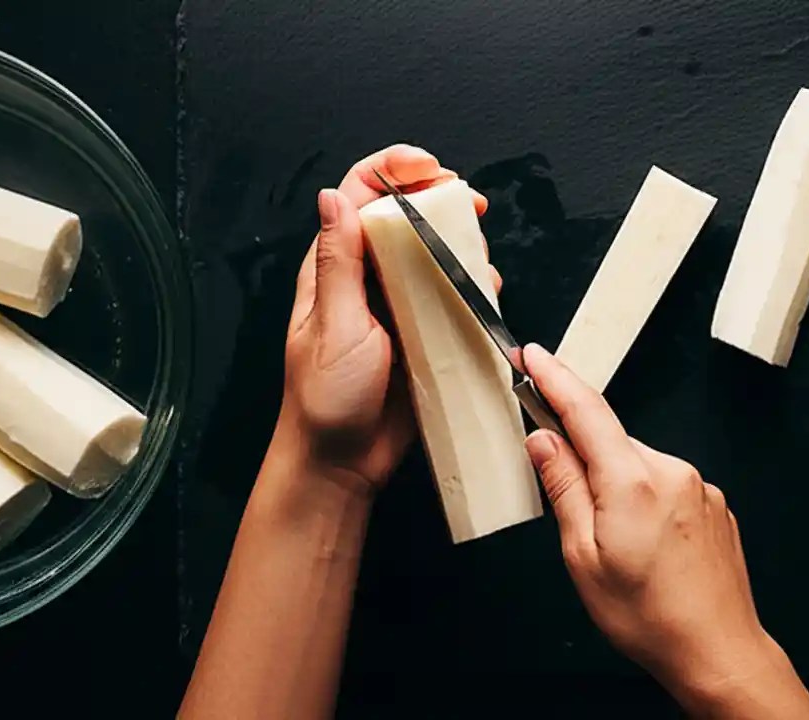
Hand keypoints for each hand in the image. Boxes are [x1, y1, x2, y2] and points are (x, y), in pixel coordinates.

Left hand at [275, 144, 493, 492]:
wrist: (340, 464)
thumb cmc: (324, 400)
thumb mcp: (333, 325)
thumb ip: (339, 261)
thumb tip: (336, 197)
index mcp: (335, 266)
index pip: (361, 192)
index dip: (396, 168)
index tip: (432, 170)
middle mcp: (366, 278)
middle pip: (405, 214)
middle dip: (441, 201)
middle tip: (470, 210)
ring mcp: (396, 304)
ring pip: (433, 252)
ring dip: (461, 245)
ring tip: (477, 259)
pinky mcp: (421, 332)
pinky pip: (450, 297)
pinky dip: (472, 288)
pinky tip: (484, 295)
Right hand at [521, 344, 808, 717]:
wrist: (718, 650)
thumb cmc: (649, 617)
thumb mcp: (582, 557)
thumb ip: (563, 489)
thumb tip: (544, 441)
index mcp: (632, 482)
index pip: (585, 409)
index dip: (554, 377)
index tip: (532, 354)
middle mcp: (671, 472)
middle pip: (610, 440)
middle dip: (582, 455)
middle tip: (566, 500)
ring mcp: (698, 486)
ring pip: (636, 464)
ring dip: (615, 485)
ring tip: (615, 545)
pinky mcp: (713, 503)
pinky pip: (664, 484)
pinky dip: (643, 500)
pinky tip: (644, 547)